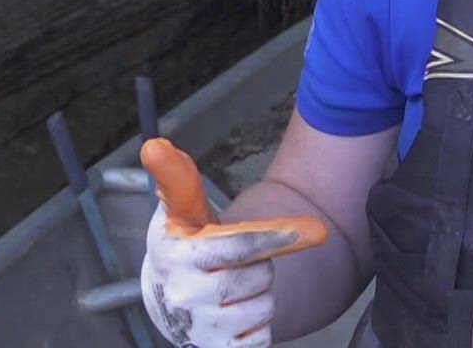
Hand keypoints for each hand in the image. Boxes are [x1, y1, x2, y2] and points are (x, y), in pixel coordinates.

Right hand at [139, 137, 326, 346]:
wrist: (167, 302)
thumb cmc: (183, 247)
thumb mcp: (180, 213)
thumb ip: (177, 180)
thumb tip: (155, 144)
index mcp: (175, 255)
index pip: (239, 246)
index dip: (276, 237)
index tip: (317, 230)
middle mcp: (183, 296)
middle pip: (259, 276)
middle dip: (258, 266)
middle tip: (238, 263)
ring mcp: (199, 330)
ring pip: (264, 308)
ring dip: (259, 297)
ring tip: (235, 289)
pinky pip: (262, 338)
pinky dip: (258, 327)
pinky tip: (237, 317)